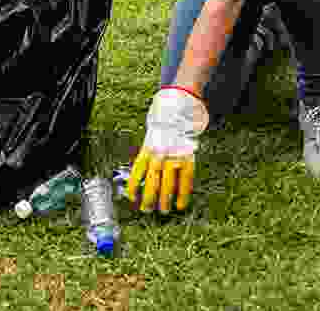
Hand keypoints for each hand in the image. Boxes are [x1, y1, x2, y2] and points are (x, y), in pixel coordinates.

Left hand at [125, 87, 208, 213]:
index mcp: (148, 148)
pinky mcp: (188, 158)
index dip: (134, 187)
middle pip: (152, 181)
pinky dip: (183, 194)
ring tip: (163, 211)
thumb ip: (148, 152)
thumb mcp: (151, 134)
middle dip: (148, 198)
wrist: (180, 108)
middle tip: (146, 210)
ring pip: (168, 184)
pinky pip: (185, 180)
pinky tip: (180, 204)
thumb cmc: (164, 122)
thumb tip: (142, 173)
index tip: (131, 198)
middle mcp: (160, 154)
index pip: (137, 172)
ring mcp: (175, 156)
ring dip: (164, 200)